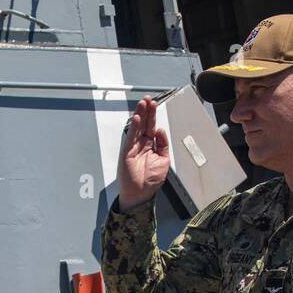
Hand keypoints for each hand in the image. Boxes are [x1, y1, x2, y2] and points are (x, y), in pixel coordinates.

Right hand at [117, 95, 170, 211]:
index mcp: (150, 145)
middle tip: (148, 99)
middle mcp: (141, 144)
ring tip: (143, 103)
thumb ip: (163, 144)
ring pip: (137, 127)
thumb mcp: (164, 159)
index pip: (151, 126)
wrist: (142, 192)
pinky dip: (134, 127)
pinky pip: (131, 137)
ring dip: (140, 114)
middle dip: (146, 111)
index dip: (153, 115)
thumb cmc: (150, 180)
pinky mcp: (127, 152)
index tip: (154, 104)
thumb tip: (160, 130)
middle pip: (144, 123)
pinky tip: (138, 118)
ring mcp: (133, 147)